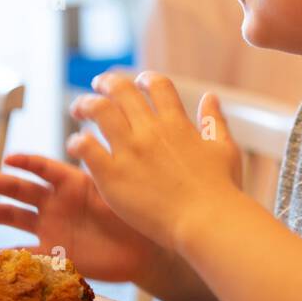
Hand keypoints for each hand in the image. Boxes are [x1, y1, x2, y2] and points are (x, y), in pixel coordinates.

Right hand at [0, 152, 167, 285]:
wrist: (143, 251)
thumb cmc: (134, 217)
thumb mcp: (116, 195)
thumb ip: (100, 177)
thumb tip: (90, 150)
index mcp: (72, 183)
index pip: (45, 168)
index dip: (27, 162)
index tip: (9, 158)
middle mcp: (56, 203)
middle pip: (21, 190)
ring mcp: (52, 227)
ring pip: (15, 218)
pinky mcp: (54, 253)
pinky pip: (24, 254)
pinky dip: (4, 256)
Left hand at [67, 70, 245, 251]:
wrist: (207, 221)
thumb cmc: (221, 191)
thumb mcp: (225, 149)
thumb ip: (214, 121)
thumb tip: (210, 97)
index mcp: (177, 123)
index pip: (157, 85)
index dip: (146, 79)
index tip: (138, 82)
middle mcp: (151, 131)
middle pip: (122, 90)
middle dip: (108, 82)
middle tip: (99, 85)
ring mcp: (130, 151)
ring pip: (98, 110)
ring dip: (86, 104)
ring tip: (79, 108)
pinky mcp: (112, 175)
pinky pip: (86, 147)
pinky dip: (78, 141)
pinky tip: (76, 145)